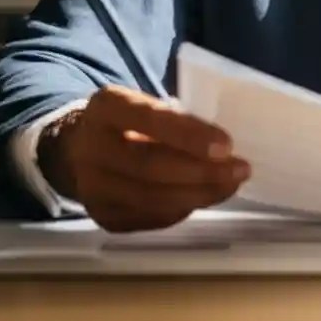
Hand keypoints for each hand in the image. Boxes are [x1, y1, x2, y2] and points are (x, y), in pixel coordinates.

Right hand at [37, 86, 250, 232]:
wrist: (80, 149)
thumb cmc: (132, 122)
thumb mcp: (146, 103)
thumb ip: (177, 119)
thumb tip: (226, 147)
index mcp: (105, 107)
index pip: (147, 117)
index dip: (188, 133)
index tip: (227, 145)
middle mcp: (91, 148)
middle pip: (150, 165)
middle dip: (202, 171)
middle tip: (241, 170)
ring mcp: (92, 187)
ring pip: (152, 198)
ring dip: (199, 194)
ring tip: (231, 185)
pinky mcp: (102, 216)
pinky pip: (150, 217)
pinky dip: (183, 208)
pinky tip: (205, 197)